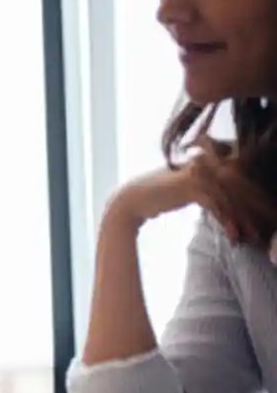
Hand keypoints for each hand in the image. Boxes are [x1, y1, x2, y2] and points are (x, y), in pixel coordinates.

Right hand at [109, 151, 276, 245]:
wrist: (130, 201)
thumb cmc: (158, 196)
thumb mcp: (188, 186)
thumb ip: (208, 185)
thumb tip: (231, 196)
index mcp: (207, 155)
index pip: (239, 174)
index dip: (253, 195)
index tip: (262, 213)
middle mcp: (204, 159)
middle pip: (240, 186)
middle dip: (253, 209)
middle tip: (263, 229)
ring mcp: (197, 171)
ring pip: (231, 196)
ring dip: (243, 219)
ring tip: (252, 237)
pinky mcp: (190, 185)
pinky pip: (217, 204)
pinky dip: (227, 221)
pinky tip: (232, 235)